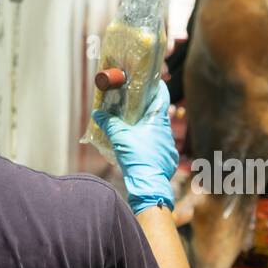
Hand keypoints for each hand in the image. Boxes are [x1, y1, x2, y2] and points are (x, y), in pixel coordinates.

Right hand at [93, 82, 177, 213]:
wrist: (148, 185)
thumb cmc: (137, 157)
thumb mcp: (119, 137)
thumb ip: (108, 123)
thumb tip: (97, 113)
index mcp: (158, 120)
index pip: (162, 96)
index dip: (157, 88)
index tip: (150, 83)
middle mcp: (167, 131)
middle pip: (159, 114)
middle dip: (148, 110)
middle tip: (136, 106)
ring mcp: (169, 146)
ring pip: (159, 132)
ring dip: (149, 129)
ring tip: (136, 129)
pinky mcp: (168, 159)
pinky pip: (160, 147)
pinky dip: (151, 145)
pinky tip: (141, 148)